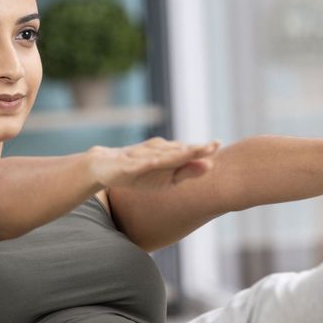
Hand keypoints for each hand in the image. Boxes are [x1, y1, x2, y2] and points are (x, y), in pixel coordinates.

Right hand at [88, 136, 220, 190]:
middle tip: (212, 145)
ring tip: (191, 152)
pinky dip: (145, 162)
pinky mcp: (126, 165)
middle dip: (193, 149)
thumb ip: (187, 171)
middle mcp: (156, 150)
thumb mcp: (166, 178)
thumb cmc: (140, 173)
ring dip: (174, 153)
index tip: (219, 144)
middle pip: (177, 150)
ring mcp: (140, 157)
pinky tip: (154, 162)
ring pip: (160, 155)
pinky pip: (137, 164)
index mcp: (168, 153)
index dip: (203, 148)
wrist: (104, 167)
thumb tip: (211, 165)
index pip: (188, 151)